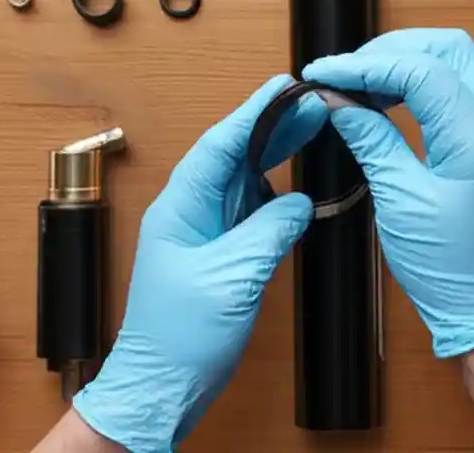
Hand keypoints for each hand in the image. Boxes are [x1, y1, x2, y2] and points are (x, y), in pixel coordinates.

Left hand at [73, 75, 325, 452]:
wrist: (161, 388)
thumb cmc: (179, 339)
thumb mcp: (232, 278)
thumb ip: (270, 232)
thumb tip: (299, 202)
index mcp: (180, 207)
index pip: (220, 144)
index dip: (255, 111)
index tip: (286, 85)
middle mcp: (190, 212)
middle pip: (233, 155)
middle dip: (273, 126)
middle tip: (313, 103)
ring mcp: (204, 233)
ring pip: (244, 181)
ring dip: (276, 156)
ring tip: (312, 131)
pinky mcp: (219, 254)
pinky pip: (251, 212)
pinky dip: (277, 196)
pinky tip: (299, 189)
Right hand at [303, 28, 473, 357]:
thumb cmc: (445, 263)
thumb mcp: (398, 199)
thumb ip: (371, 139)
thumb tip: (337, 100)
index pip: (421, 70)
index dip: (367, 64)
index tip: (323, 73)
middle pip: (448, 48)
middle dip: (392, 49)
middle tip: (344, 71)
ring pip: (453, 63)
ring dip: (403, 62)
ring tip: (356, 83)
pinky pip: (454, 90)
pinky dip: (416, 83)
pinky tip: (381, 99)